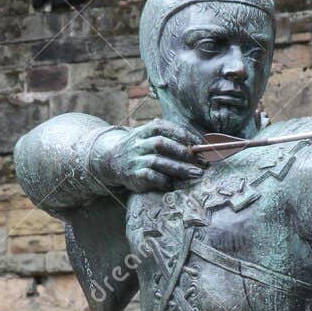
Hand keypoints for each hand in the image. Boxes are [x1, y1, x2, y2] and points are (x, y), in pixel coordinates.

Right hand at [91, 120, 205, 193]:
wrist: (111, 160)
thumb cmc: (141, 149)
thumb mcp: (149, 137)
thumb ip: (169, 137)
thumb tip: (199, 144)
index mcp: (144, 131)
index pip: (163, 127)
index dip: (181, 133)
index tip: (199, 142)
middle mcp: (139, 144)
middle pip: (161, 143)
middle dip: (183, 152)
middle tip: (201, 161)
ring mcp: (135, 159)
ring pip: (157, 161)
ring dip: (179, 168)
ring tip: (196, 173)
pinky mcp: (134, 175)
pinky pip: (149, 176)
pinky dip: (163, 179)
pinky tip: (174, 183)